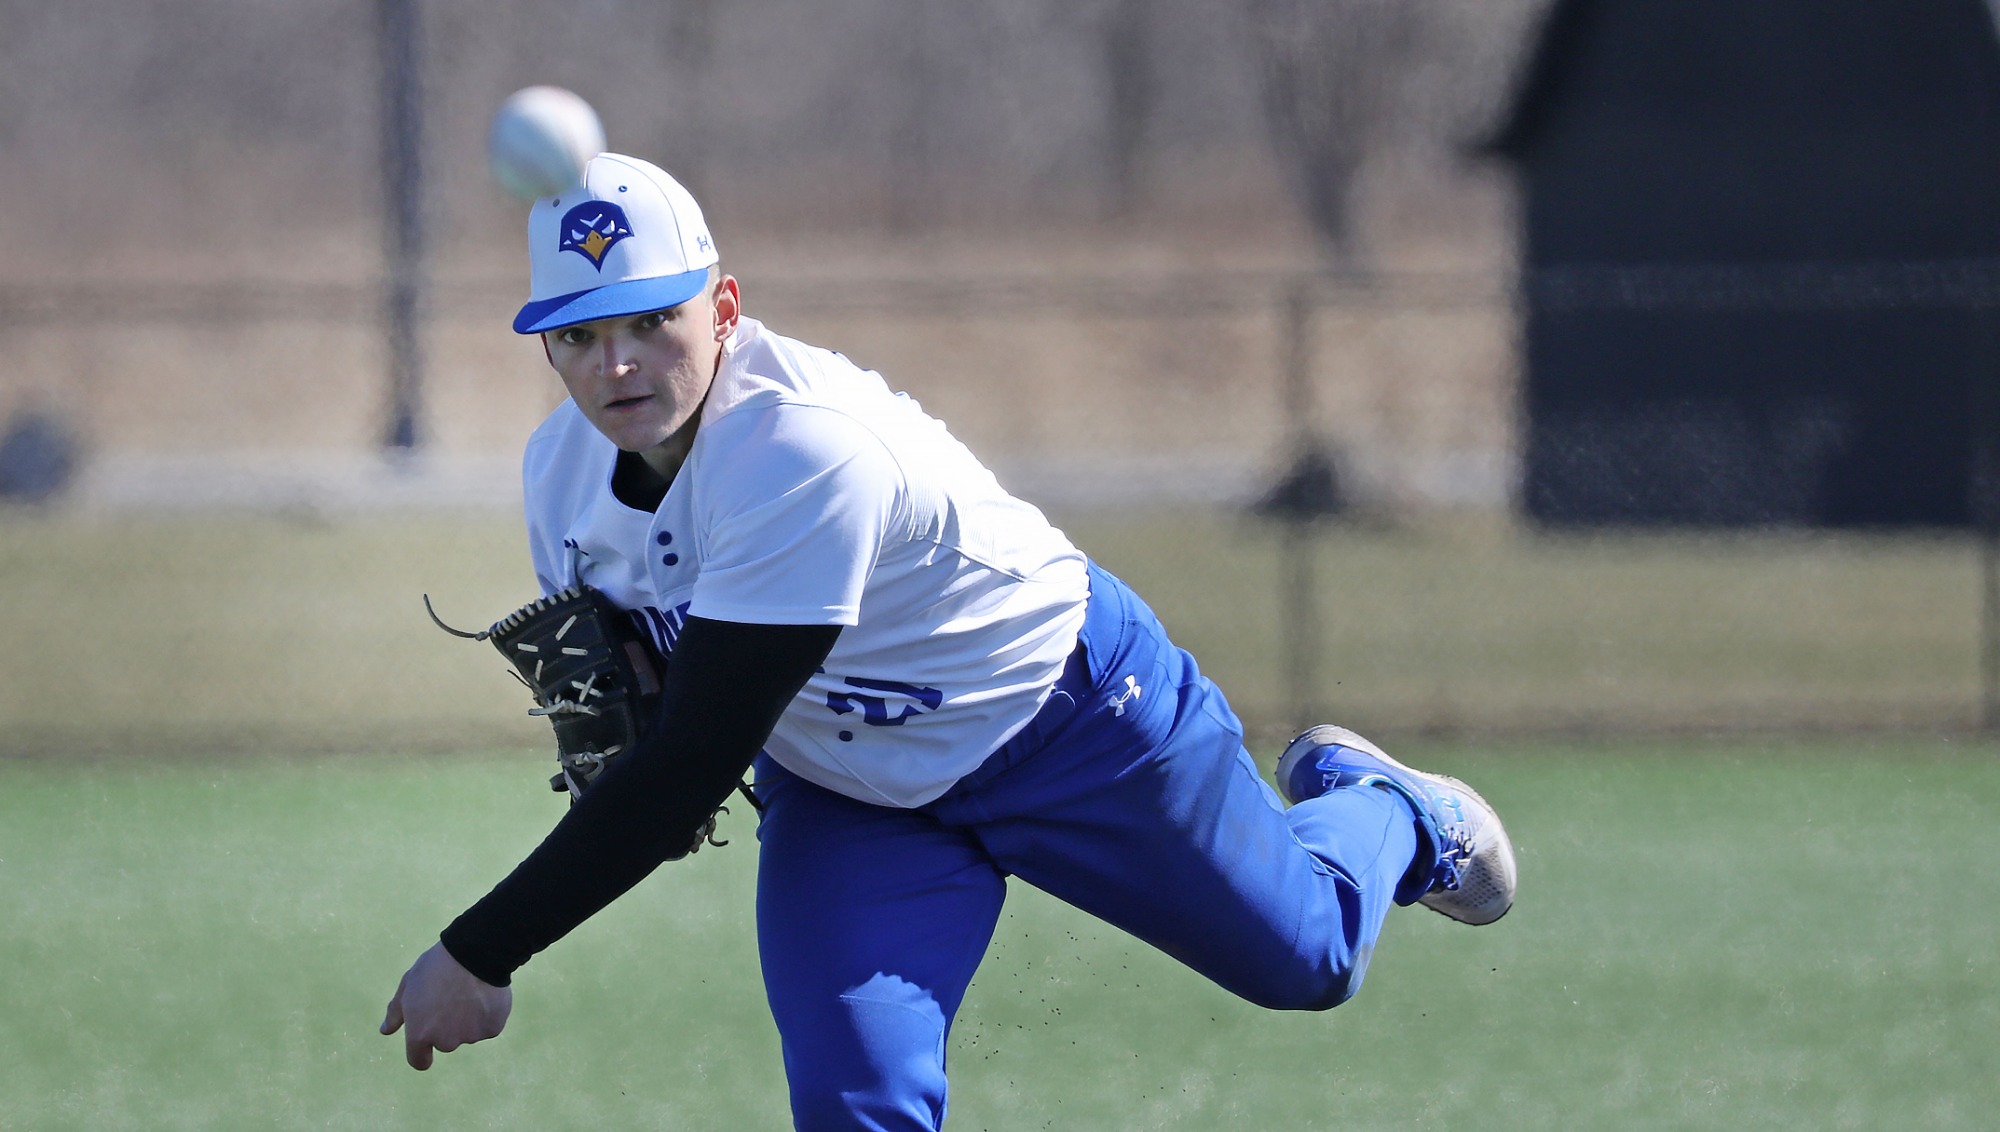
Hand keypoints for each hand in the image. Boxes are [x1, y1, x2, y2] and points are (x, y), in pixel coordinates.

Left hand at [380, 941, 513, 1069]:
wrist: (475, 953)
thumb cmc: (436, 967)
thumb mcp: (408, 985)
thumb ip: (396, 1013)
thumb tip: (384, 1031)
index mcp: (420, 1034)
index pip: (418, 1061)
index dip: (422, 1053)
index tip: (426, 1046)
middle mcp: (445, 1042)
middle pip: (445, 1042)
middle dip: (447, 1026)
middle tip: (451, 997)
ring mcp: (470, 1037)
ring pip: (468, 1032)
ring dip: (468, 1019)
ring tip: (470, 990)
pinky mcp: (492, 1028)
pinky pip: (488, 1025)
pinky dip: (486, 1014)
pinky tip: (485, 993)